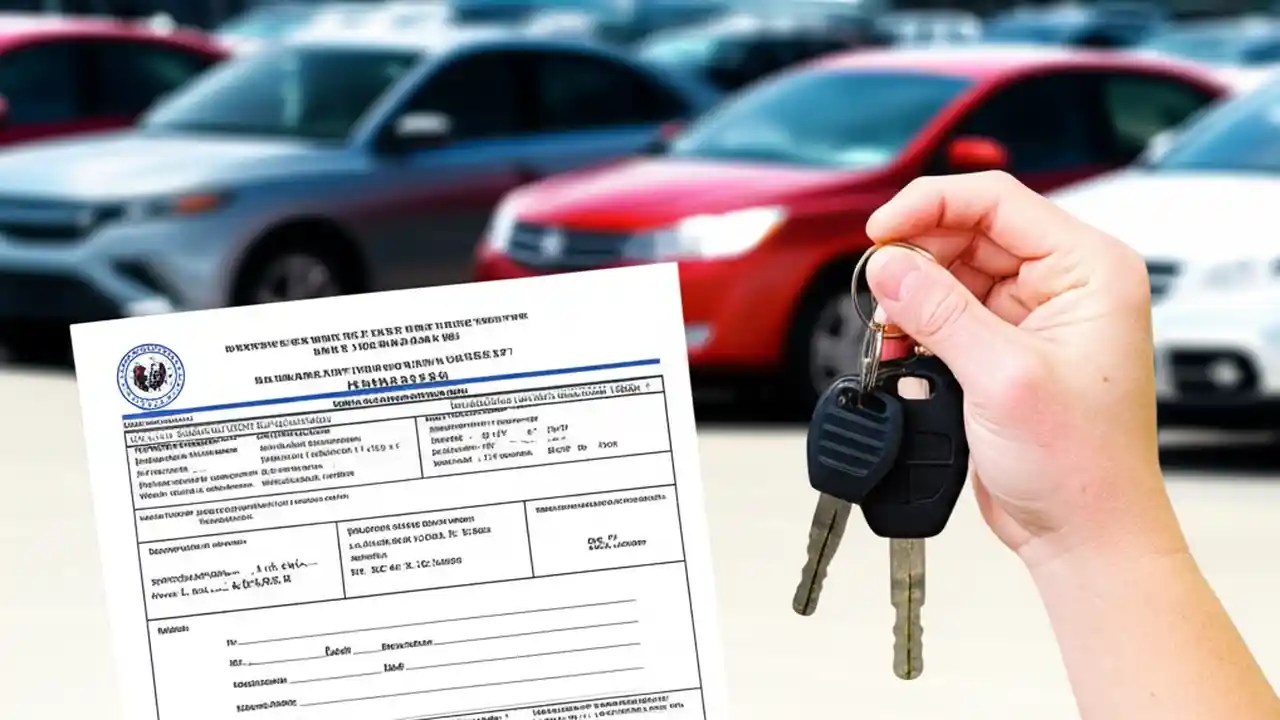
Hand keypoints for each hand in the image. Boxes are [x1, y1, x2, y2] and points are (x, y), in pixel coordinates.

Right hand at [863, 172, 1185, 568]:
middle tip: (875, 285)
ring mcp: (1034, 317)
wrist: (1084, 534)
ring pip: (952, 273)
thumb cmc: (1081, 467)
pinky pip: (949, 314)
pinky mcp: (1006, 349)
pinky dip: (917, 326)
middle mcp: (1065, 285)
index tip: (880, 232)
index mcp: (1090, 270)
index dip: (930, 206)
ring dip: (912, 295)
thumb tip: (887, 266)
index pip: (997, 202)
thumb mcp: (1003, 378)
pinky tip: (899, 347)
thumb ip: (938, 313)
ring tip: (887, 326)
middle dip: (915, 257)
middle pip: (970, 233)